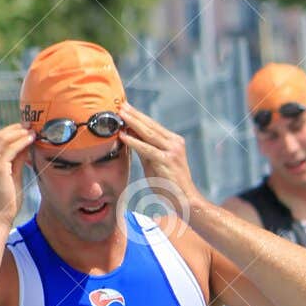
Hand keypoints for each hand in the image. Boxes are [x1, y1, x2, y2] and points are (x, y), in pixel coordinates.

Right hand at [0, 125, 34, 226]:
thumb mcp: (12, 177)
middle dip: (15, 128)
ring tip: (32, 131)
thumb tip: (26, 146)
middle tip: (30, 125)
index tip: (24, 129)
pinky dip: (21, 142)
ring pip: (3, 139)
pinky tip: (31, 139)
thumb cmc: (5, 203)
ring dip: (19, 133)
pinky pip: (10, 149)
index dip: (10, 132)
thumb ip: (17, 161)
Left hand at [117, 101, 198, 224]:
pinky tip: (123, 135)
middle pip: (150, 125)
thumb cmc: (170, 187)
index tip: (125, 107)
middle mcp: (174, 143)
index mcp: (174, 142)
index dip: (138, 116)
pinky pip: (147, 149)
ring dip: (132, 122)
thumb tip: (132, 139)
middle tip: (119, 104)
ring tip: (119, 114)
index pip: (153, 126)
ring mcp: (172, 151)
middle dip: (134, 114)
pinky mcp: (167, 160)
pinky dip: (134, 141)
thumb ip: (145, 152)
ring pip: (148, 133)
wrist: (186, 201)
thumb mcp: (155, 165)